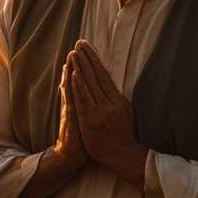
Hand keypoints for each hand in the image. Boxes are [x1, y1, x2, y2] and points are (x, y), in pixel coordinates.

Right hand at [53, 57, 86, 169]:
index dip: (80, 67)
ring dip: (71, 70)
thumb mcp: (82, 119)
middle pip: (74, 80)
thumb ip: (82, 105)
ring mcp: (71, 109)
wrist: (70, 155)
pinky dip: (71, 87)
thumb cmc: (80, 139)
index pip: (79, 81)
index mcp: (78, 103)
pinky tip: (70, 77)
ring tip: (71, 55)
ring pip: (71, 86)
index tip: (81, 52)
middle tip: (76, 47)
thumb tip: (85, 94)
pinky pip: (71, 99)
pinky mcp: (71, 117)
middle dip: (76, 63)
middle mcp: (73, 103)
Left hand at [68, 40, 147, 184]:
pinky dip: (78, 86)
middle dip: (87, 58)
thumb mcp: (123, 112)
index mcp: (119, 100)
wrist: (120, 154)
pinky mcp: (90, 120)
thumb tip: (106, 80)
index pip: (104, 74)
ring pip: (89, 85)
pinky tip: (73, 74)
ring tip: (75, 52)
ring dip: (81, 67)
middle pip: (97, 76)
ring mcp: (100, 112)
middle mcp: (110, 103)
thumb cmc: (121, 134)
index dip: (95, 59)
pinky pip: (83, 100)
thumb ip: (114, 97)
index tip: (88, 47)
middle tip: (80, 42)